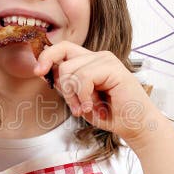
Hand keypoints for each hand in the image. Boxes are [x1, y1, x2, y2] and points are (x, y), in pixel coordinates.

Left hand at [34, 42, 152, 140]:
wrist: (135, 125)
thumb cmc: (110, 114)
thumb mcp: (80, 99)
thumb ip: (66, 85)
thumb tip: (46, 72)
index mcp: (90, 61)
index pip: (63, 48)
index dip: (47, 56)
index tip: (38, 72)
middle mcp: (98, 56)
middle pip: (63, 61)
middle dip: (64, 89)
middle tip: (76, 107)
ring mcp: (106, 60)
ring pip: (70, 70)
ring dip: (74, 96)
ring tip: (87, 108)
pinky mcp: (113, 67)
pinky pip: (84, 77)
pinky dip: (84, 96)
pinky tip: (93, 106)